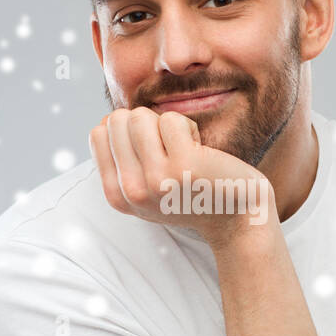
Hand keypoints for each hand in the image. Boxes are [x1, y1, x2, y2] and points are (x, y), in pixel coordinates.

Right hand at [89, 107, 275, 247]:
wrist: (237, 219)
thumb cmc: (194, 195)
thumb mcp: (147, 190)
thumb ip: (123, 164)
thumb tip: (107, 121)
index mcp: (118, 196)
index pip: (99, 133)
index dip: (127, 129)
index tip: (150, 151)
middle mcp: (131, 191)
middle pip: (118, 120)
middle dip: (146, 123)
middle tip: (169, 149)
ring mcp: (155, 180)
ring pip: (139, 116)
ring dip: (167, 124)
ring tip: (184, 150)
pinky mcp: (182, 166)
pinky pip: (171, 119)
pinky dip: (188, 127)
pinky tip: (200, 152)